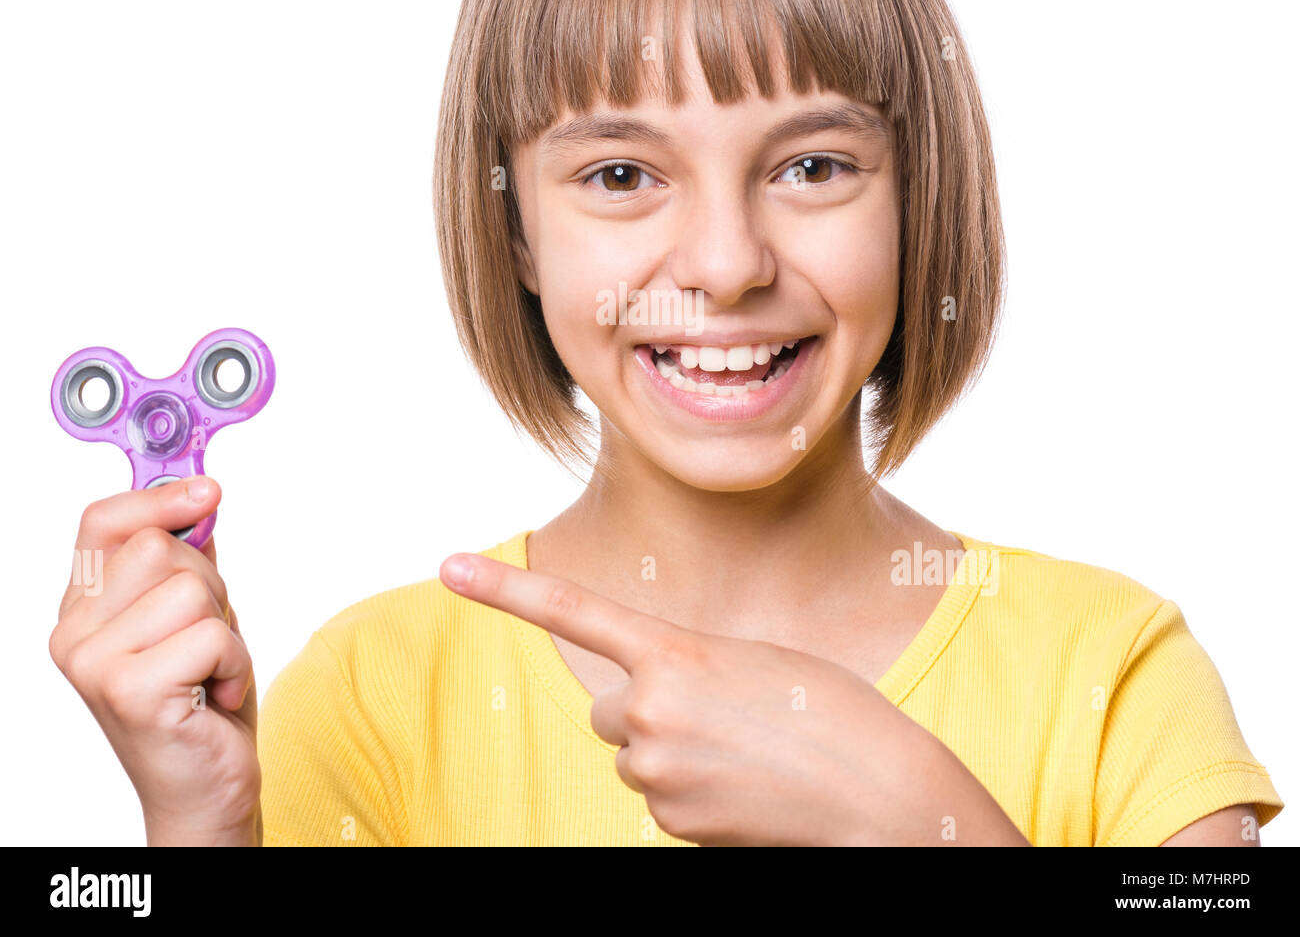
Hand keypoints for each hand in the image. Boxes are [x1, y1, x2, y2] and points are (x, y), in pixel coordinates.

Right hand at [49, 477, 260, 845]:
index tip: (207, 492)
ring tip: (208, 668)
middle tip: (205, 636)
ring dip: (224, 628)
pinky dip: (234, 661)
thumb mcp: (193, 614)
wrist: (203, 788)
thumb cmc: (199, 700)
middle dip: (208, 584)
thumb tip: (200, 493)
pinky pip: (212, 633)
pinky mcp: (129, 691)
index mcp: (83, 608)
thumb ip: (185, 558)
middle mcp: (74, 634)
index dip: (158, 498)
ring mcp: (94, 663)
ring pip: (191, 589)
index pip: (103, 522)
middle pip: (159, 548)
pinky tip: (214, 694)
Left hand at [440, 552, 1015, 845]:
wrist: (880, 797)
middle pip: (612, 708)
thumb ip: (689, 669)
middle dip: (648, 710)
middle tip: (718, 717)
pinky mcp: (671, 823)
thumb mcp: (756, 663)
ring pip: (636, 756)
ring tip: (745, 754)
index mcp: (674, 653)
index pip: (573, 611)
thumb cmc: (832, 715)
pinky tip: (745, 789)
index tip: (447, 565)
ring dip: (675, 753)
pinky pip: (663, 798)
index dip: (505, 589)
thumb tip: (646, 711)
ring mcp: (657, 772)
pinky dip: (694, 791)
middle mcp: (650, 711)